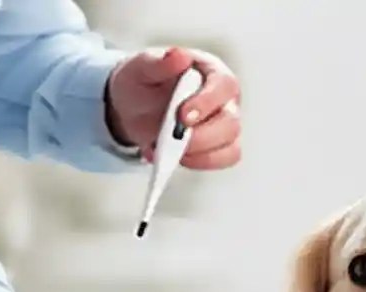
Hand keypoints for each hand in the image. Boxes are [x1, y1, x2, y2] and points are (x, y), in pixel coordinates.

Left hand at [105, 47, 241, 169]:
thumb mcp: (142, 67)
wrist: (135, 106)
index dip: (207, 102)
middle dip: (202, 136)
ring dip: (199, 153)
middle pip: (230, 122)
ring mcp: (224, 126)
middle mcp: (224, 100)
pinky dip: (198, 163)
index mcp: (212, 72)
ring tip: (168, 149)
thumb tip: (178, 56)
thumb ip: (159, 62)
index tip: (183, 116)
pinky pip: (221, 160)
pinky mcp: (219, 148)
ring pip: (229, 146)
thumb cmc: (144, 82)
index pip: (223, 85)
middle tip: (172, 140)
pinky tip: (174, 158)